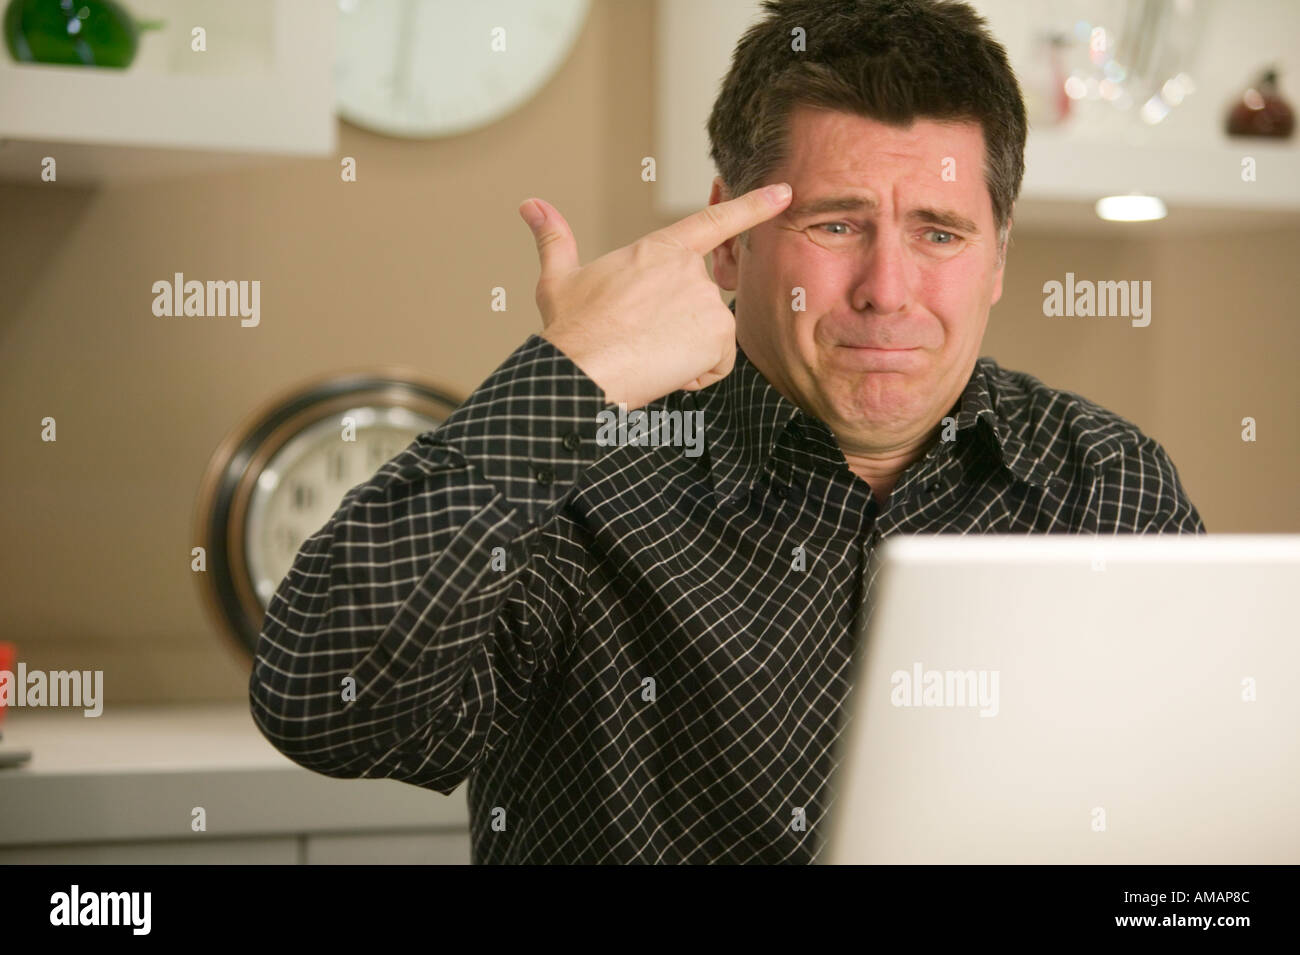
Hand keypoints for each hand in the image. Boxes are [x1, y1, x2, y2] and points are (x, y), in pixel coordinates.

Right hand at [520, 183, 792, 409]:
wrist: (583, 369)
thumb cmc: (571, 329)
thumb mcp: (558, 279)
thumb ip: (554, 239)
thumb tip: (530, 205)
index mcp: (658, 249)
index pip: (714, 222)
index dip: (752, 206)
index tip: (785, 192)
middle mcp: (689, 270)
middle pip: (700, 305)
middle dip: (677, 329)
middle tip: (638, 339)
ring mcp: (707, 301)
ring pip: (708, 337)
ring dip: (684, 354)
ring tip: (647, 355)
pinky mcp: (718, 334)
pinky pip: (717, 364)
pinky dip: (695, 376)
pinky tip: (665, 373)